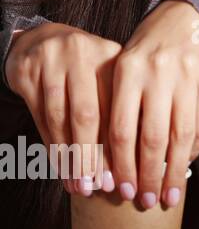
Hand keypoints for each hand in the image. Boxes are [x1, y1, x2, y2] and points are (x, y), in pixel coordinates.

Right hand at [3, 22, 118, 193]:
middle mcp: (84, 54)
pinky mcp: (28, 74)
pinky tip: (62, 169)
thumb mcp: (110, 76)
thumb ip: (125, 107)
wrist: (42, 41)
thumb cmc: (88, 68)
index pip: (120, 106)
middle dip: (94, 155)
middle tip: (101, 186)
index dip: (124, 144)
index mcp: (114, 56)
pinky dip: (53, 147)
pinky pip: (40, 119)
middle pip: (88, 114)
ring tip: (80, 185)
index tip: (129, 175)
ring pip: (61, 120)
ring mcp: (52, 63)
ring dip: (71, 157)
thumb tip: (140, 160)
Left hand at [108, 0, 198, 208]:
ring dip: (173, 171)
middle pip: (150, 138)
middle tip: (144, 202)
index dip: (120, 165)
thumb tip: (111, 165)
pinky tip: (184, 165)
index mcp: (127, 71)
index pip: (119, 129)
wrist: (188, 20)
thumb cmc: (148, 54)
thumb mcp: (124, 70)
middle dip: (147, 175)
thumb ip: (118, 107)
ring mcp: (188, 76)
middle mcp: (157, 73)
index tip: (120, 192)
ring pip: (179, 136)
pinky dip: (193, 150)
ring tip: (168, 195)